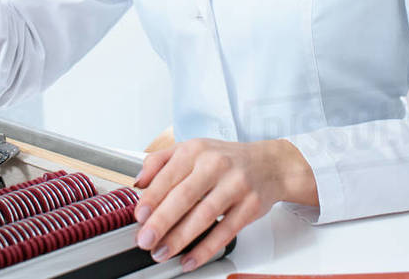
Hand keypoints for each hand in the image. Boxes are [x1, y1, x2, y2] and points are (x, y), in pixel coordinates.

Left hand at [132, 138, 316, 272]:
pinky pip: (225, 231)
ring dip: (180, 238)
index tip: (139, 216)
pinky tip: (190, 259)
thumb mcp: (191, 149)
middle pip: (184, 196)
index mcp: (195, 150)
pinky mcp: (250, 206)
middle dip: (161, 222)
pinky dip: (205, 249)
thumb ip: (160, 161)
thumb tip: (138, 182)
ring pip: (204, 216)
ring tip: (161, 252)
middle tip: (145, 240)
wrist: (270, 165)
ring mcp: (235, 185)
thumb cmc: (225, 159)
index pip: (168, 175)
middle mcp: (215, 165)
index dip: (152, 197)